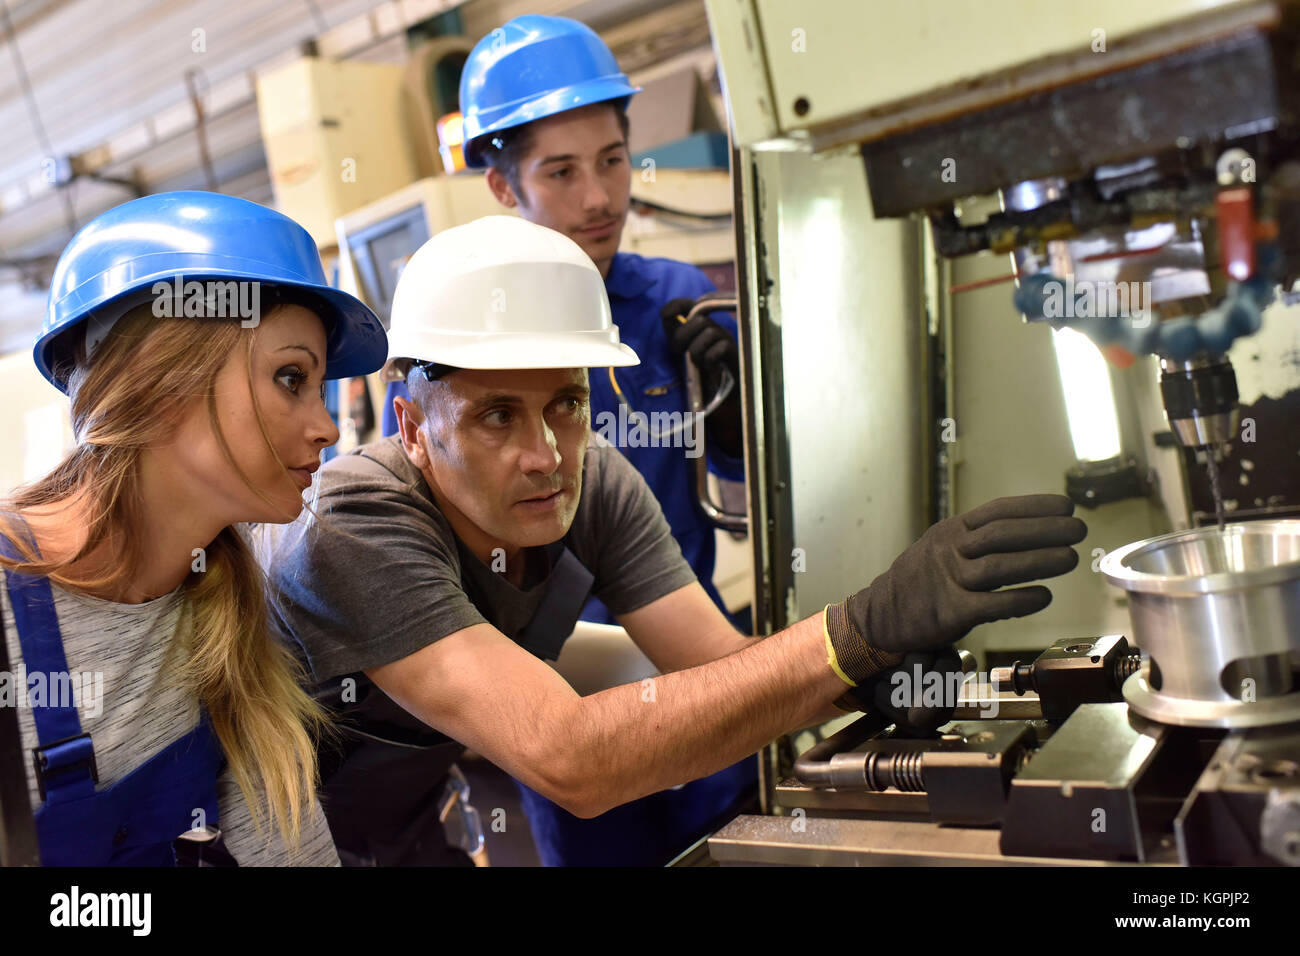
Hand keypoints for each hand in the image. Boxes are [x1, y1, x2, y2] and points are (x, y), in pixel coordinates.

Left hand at [659, 297, 742, 457]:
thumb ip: (673, 343)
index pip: (686, 305)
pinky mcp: (734, 353)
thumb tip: (655, 329)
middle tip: (681, 353)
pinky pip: (719, 348)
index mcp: (696, 328)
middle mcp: (712, 329)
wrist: (720, 401)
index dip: (676, 305)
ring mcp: (725, 339)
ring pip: (708, 331)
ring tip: (698, 364)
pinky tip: (710, 368)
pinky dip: (710, 359)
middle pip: (697, 318)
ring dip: (697, 350)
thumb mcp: (680, 361)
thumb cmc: (698, 380)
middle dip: (683, 337)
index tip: (668, 315)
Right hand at [826, 495, 1086, 681]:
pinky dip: (1020, 600)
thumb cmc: (920, 581)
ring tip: (1071, 558)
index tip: (1067, 505)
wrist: (880, 614)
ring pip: (1000, 566)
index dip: (1035, 507)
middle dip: (1045, 530)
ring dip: (1039, 561)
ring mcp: (949, 580)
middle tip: (1078, 529)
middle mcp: (950, 550)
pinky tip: (1045, 596)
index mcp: (952, 531)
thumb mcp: (942, 546)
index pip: (998, 511)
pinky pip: (991, 604)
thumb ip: (977, 540)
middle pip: (1003, 534)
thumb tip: (1028, 531)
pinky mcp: (950, 612)